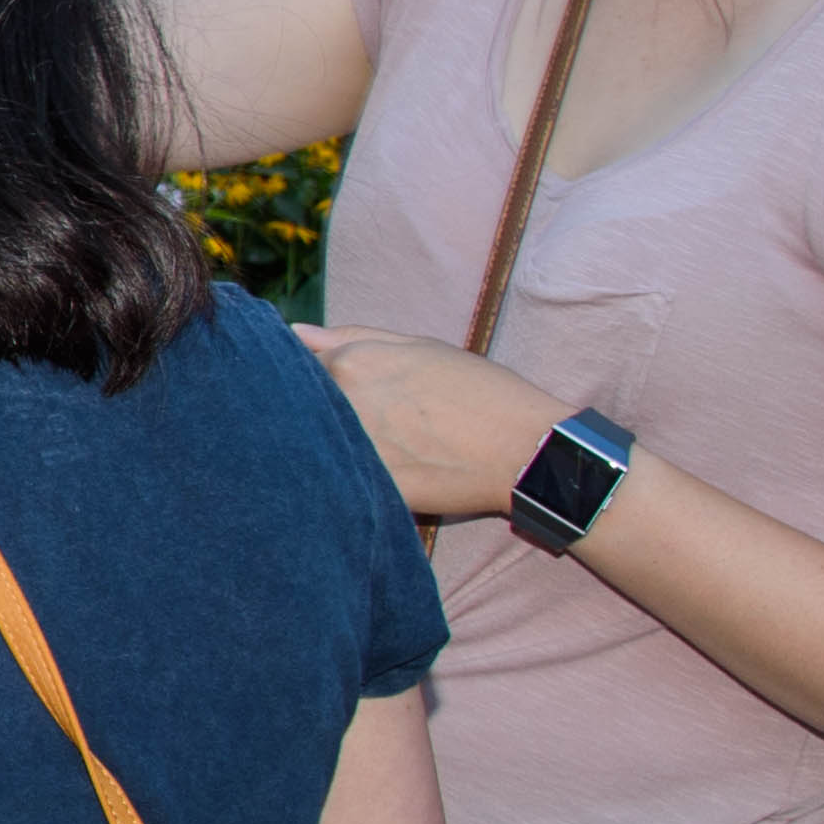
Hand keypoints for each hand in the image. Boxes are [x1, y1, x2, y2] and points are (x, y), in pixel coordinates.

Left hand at [302, 322, 567, 522]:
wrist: (527, 452)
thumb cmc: (481, 392)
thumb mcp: (423, 347)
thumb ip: (354, 338)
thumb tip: (296, 333)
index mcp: (351, 363)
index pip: (295, 369)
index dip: (303, 380)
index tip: (315, 389)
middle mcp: (343, 403)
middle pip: (297, 408)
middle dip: (307, 413)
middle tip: (348, 424)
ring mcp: (353, 449)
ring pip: (313, 446)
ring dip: (322, 447)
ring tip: (373, 450)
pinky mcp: (370, 490)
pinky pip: (337, 483)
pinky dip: (341, 481)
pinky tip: (362, 480)